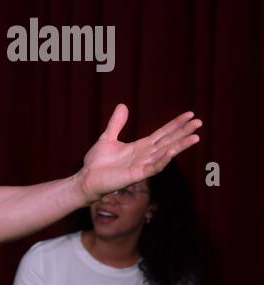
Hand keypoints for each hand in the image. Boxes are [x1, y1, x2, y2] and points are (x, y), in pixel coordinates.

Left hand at [74, 105, 201, 201]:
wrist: (86, 178)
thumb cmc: (97, 162)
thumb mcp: (107, 138)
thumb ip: (116, 123)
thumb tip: (122, 105)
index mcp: (140, 146)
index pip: (163, 133)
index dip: (175, 124)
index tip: (189, 115)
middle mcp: (145, 155)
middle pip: (169, 141)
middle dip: (183, 132)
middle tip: (199, 122)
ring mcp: (142, 165)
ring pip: (165, 153)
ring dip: (180, 145)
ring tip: (195, 136)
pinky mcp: (137, 175)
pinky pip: (154, 167)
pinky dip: (163, 159)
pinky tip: (173, 150)